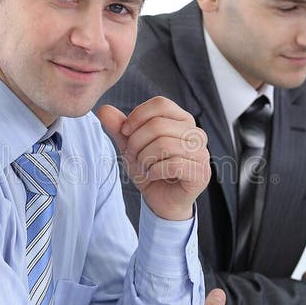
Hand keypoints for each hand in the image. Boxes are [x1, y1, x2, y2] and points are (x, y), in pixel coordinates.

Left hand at [96, 98, 209, 221]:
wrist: (161, 201)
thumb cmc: (150, 170)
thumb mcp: (130, 146)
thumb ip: (119, 128)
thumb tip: (104, 109)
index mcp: (182, 120)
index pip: (160, 104)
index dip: (137, 116)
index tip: (125, 132)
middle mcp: (196, 133)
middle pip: (158, 125)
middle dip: (136, 142)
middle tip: (132, 156)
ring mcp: (201, 153)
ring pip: (164, 144)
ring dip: (144, 159)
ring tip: (143, 167)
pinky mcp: (201, 173)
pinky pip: (172, 165)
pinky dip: (154, 171)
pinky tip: (153, 176)